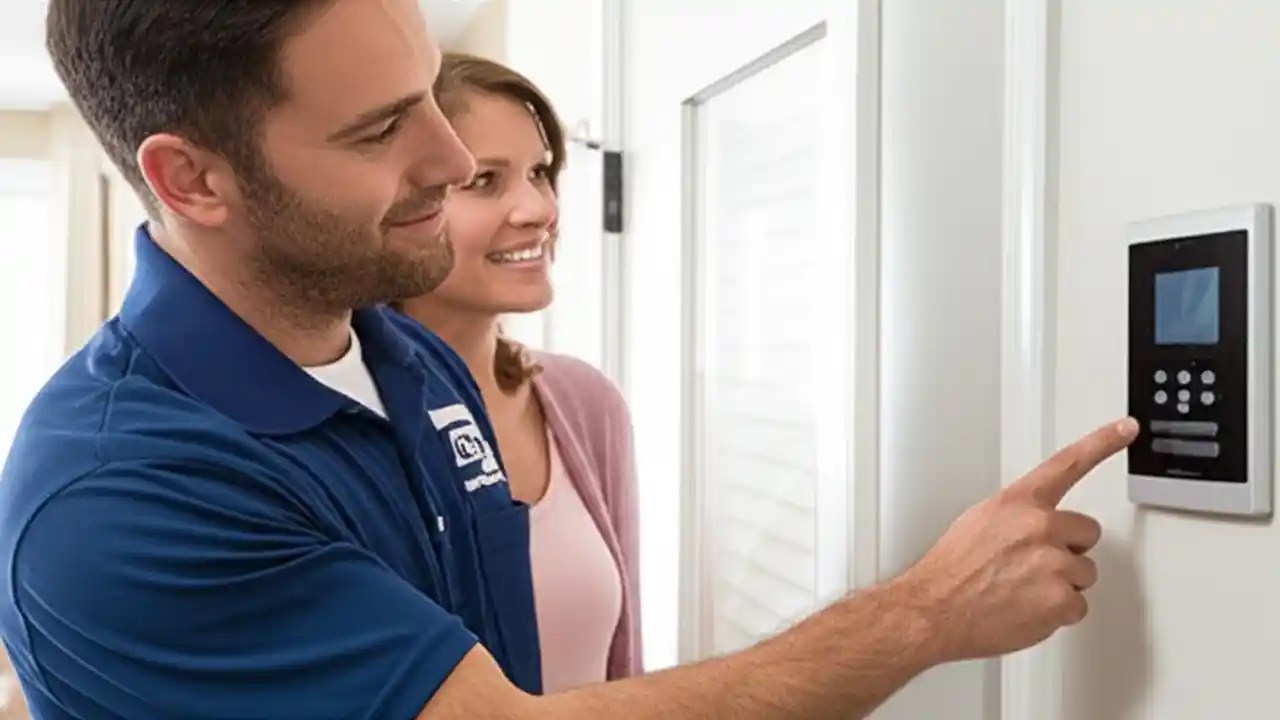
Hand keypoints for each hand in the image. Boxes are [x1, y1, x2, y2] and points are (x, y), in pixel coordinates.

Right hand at [897, 416, 1138, 662]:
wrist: (934, 610)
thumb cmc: (951, 572)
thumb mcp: (977, 522)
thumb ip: (1015, 515)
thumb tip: (1032, 521)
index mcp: (1018, 503)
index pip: (1067, 463)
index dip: (1102, 442)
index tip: (1126, 427)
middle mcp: (1040, 526)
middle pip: (1085, 534)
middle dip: (1067, 549)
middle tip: (1032, 566)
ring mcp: (1053, 563)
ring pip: (1083, 573)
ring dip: (1061, 584)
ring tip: (1023, 591)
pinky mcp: (1060, 599)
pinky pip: (1077, 606)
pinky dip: (1057, 614)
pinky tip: (1028, 609)